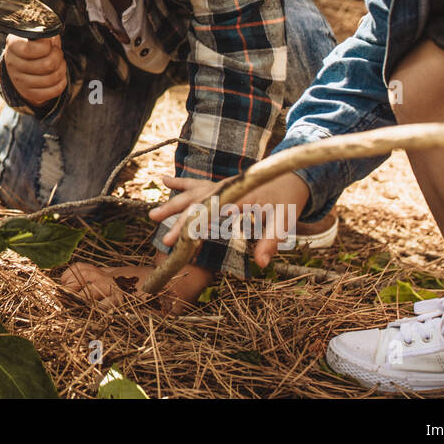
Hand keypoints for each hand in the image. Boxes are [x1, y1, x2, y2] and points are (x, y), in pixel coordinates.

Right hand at [2, 34, 66, 107]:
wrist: (22, 63)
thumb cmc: (33, 44)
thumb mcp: (36, 35)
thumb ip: (45, 33)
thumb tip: (53, 38)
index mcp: (13, 45)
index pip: (29, 49)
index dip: (46, 46)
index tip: (49, 43)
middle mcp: (13, 64)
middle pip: (47, 65)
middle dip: (58, 56)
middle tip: (57, 52)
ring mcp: (20, 81)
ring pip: (52, 78)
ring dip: (62, 68)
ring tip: (59, 62)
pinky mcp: (30, 93)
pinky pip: (54, 90)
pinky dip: (62, 82)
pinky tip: (59, 75)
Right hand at [149, 172, 309, 267]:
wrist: (290, 179)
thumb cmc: (287, 203)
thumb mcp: (284, 223)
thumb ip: (271, 241)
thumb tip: (261, 263)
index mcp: (240, 198)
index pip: (214, 214)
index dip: (198, 228)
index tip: (185, 242)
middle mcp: (225, 190)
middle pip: (197, 206)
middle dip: (181, 223)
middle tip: (167, 241)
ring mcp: (220, 186)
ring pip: (191, 195)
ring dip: (173, 205)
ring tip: (152, 216)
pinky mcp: (218, 185)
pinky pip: (196, 184)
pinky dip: (180, 182)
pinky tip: (164, 179)